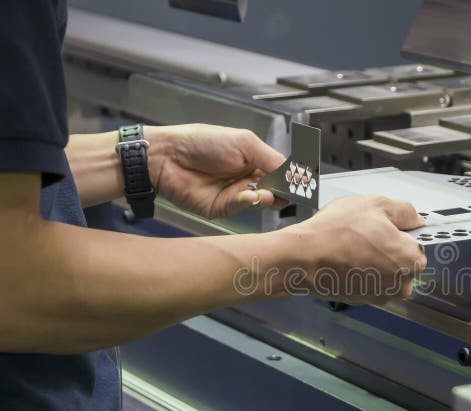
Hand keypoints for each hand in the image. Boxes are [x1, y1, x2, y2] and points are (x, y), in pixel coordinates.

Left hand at [145, 124, 286, 218]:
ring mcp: (235, 195)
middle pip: (275, 190)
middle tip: (287, 189)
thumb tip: (296, 173)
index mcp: (254, 160)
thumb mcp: (245, 143)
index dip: (291, 179)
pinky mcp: (222, 209)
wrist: (168, 156)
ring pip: (262, 202)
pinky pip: (242, 208)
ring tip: (266, 192)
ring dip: (267, 197)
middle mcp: (247, 178)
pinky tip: (248, 194)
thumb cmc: (202, 142)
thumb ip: (272, 158)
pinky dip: (248, 202)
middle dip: (282, 191)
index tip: (303, 183)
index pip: (281, 173)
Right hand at [284, 195, 426, 304]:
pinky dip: (361, 272)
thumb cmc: (340, 230)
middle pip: (402, 261)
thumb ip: (405, 211)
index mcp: (412, 260)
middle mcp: (401, 284)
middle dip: (387, 248)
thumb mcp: (376, 204)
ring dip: (374, 261)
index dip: (399, 232)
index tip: (381, 226)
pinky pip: (368, 282)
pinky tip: (344, 259)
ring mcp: (381, 296)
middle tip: (363, 234)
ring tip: (350, 246)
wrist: (304, 258)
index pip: (417, 244)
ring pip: (385, 273)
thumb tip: (416, 221)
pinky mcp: (362, 301)